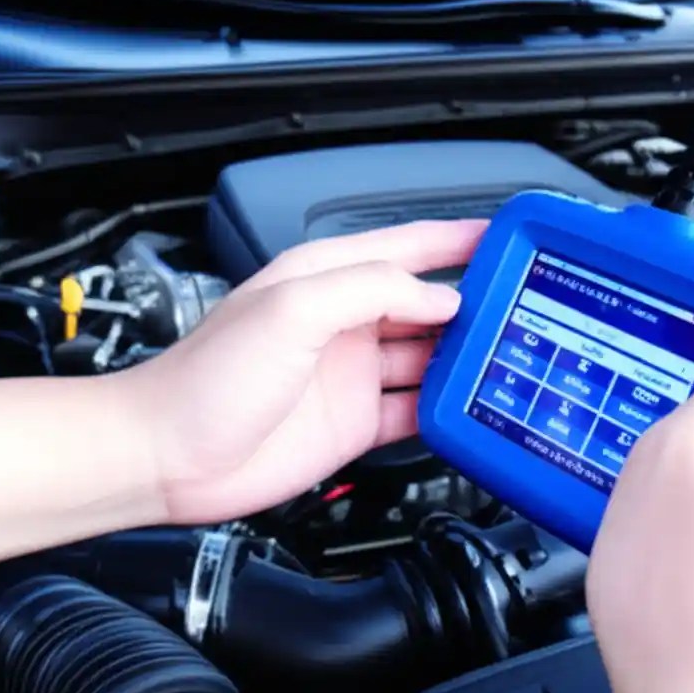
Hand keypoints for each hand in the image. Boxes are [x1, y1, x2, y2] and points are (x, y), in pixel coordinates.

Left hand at [127, 219, 485, 523]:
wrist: (169, 456)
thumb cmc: (207, 378)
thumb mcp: (292, 310)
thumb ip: (369, 289)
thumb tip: (436, 296)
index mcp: (327, 278)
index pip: (409, 247)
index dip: (459, 239)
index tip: (506, 236)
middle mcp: (345, 323)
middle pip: (427, 304)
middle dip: (476, 301)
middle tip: (524, 305)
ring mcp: (351, 374)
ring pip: (429, 357)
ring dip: (465, 357)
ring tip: (510, 355)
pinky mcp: (354, 423)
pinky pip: (415, 411)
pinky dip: (446, 410)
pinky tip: (470, 407)